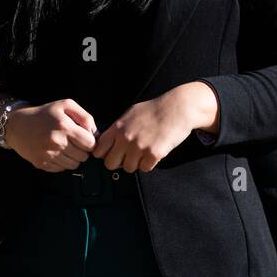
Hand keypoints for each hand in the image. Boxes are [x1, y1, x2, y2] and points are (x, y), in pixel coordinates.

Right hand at [6, 98, 97, 171]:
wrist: (17, 125)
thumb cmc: (44, 114)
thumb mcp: (65, 105)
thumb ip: (85, 117)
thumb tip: (96, 134)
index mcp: (65, 127)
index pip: (91, 144)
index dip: (90, 141)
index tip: (84, 137)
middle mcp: (57, 142)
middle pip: (84, 157)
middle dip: (82, 150)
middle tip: (73, 142)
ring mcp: (48, 155)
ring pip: (74, 165)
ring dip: (73, 158)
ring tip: (64, 146)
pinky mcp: (42, 164)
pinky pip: (62, 169)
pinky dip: (61, 162)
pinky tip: (55, 151)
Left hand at [93, 82, 218, 172]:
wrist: (177, 108)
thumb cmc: (155, 109)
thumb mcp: (131, 114)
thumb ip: (117, 128)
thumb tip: (106, 142)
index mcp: (117, 128)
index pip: (98, 151)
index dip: (106, 154)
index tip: (113, 152)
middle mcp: (125, 138)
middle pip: (110, 164)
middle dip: (119, 162)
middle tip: (129, 156)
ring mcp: (139, 147)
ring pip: (128, 168)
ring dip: (136, 163)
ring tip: (144, 151)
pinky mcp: (154, 154)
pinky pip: (145, 168)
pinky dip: (149, 163)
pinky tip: (154, 152)